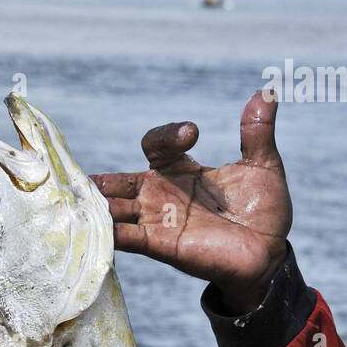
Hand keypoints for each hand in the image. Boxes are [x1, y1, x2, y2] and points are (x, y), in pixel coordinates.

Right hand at [91, 91, 291, 314]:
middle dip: (104, 179)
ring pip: (117, 209)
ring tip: (77, 198)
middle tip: (85, 173)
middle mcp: (164, 195)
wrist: (268, 254)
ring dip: (98, 204)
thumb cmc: (263, 211)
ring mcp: (160, 221)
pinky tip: (95, 227)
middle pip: (121, 182)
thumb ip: (257, 131)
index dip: (169, 135)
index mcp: (182, 171)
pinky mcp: (162, 246)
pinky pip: (127, 238)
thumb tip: (266, 92)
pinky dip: (109, 233)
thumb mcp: (263, 165)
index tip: (193, 134)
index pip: (157, 144)